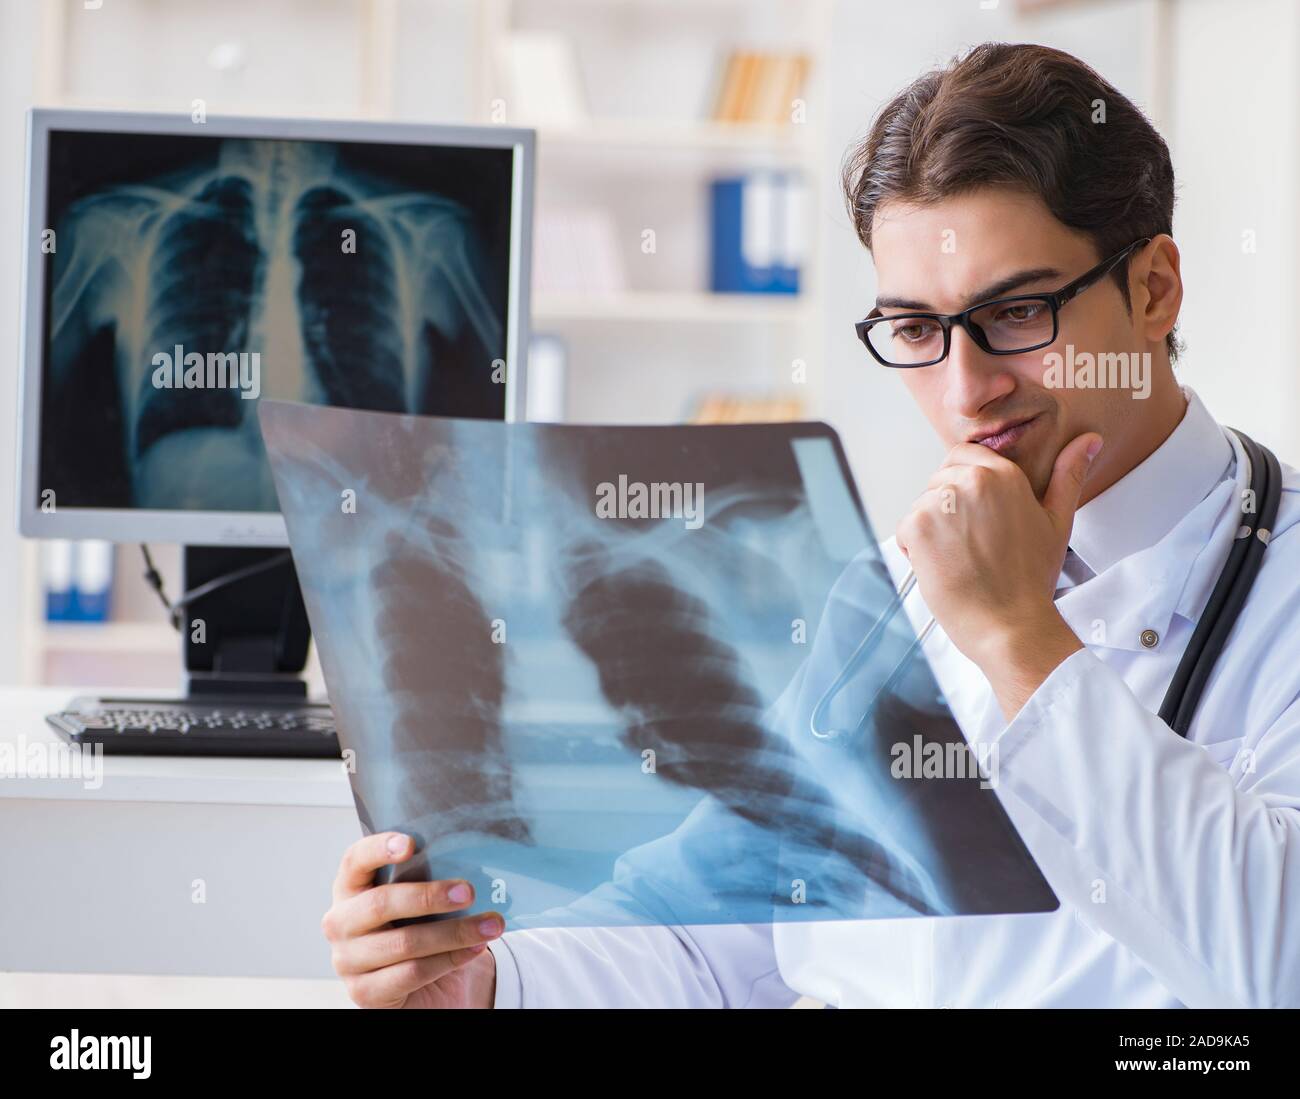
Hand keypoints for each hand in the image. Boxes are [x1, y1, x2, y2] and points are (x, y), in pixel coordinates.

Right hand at [322, 832, 501, 1008]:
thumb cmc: (423, 928)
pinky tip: (475, 949)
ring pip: (404, 942)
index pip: (355, 861)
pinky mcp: (365, 993)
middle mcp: (340, 922)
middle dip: (429, 896)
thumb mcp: (422, 901)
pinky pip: (412, 973)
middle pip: (380, 903)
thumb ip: (430, 879)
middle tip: (469, 892)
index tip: (411, 844)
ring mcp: (348, 960)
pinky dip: (450, 959)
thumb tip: (472, 860)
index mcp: (350, 888)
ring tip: (490, 925)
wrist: (426, 984)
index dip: (378, 849)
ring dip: (454, 932)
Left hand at [895, 433, 1102, 715]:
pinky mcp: (915, 527)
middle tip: (974, 545)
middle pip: (939, 480)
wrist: (1010, 625)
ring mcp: (939, 503)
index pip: (962, 456)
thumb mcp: (1057, 521)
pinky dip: (916, 549)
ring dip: (933, 530)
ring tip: (961, 558)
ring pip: (922, 505)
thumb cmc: (1030, 579)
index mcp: (1002, 475)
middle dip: (949, 509)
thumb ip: (1068, 475)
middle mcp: (969, 482)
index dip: (965, 487)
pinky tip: (944, 567)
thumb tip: (1089, 441)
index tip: (975, 517)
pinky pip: (905, 529)